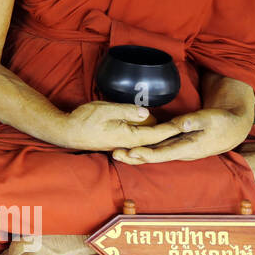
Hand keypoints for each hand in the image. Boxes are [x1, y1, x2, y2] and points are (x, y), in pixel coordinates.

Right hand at [57, 101, 180, 151]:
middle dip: (171, 134)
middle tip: (189, 127)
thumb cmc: (82, 120)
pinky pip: (138, 139)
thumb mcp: (105, 110)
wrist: (65, 132)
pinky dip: (148, 135)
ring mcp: (122, 144)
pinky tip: (153, 129)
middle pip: (155, 139)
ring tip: (177, 129)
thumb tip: (146, 112)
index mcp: (129, 137)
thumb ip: (127, 111)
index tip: (189, 125)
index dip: (174, 128)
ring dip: (160, 135)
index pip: (158, 134)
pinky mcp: (117, 142)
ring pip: (147, 139)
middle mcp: (128, 144)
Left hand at [112, 106, 251, 164]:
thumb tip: (181, 123)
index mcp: (189, 147)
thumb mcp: (211, 119)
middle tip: (114, 154)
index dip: (147, 153)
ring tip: (115, 153)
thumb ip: (195, 121)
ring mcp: (178, 149)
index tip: (131, 152)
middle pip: (153, 157)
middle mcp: (181, 152)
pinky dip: (142, 149)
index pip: (163, 153)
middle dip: (134, 157)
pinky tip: (129, 148)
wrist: (232, 129)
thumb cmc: (222, 122)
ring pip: (153, 154)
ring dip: (134, 154)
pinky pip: (157, 149)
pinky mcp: (176, 145)